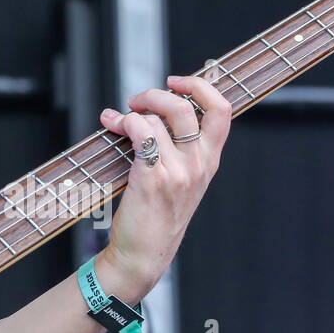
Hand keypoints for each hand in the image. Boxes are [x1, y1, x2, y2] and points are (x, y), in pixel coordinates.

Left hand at [96, 74, 232, 293]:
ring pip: (154, 119)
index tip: (176, 80)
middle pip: (185, 107)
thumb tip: (151, 108)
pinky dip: (122, 122)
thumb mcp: (181, 179)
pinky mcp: (153, 178)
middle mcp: (198, 164)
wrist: (144, 252)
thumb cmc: (156, 213)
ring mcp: (178, 172)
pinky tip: (111, 125)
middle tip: (136, 101)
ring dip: (129, 112)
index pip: (222, 111)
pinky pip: (140, 133)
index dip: (201, 86)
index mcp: (209, 161)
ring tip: (115, 119)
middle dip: (155, 93)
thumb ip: (176, 146)